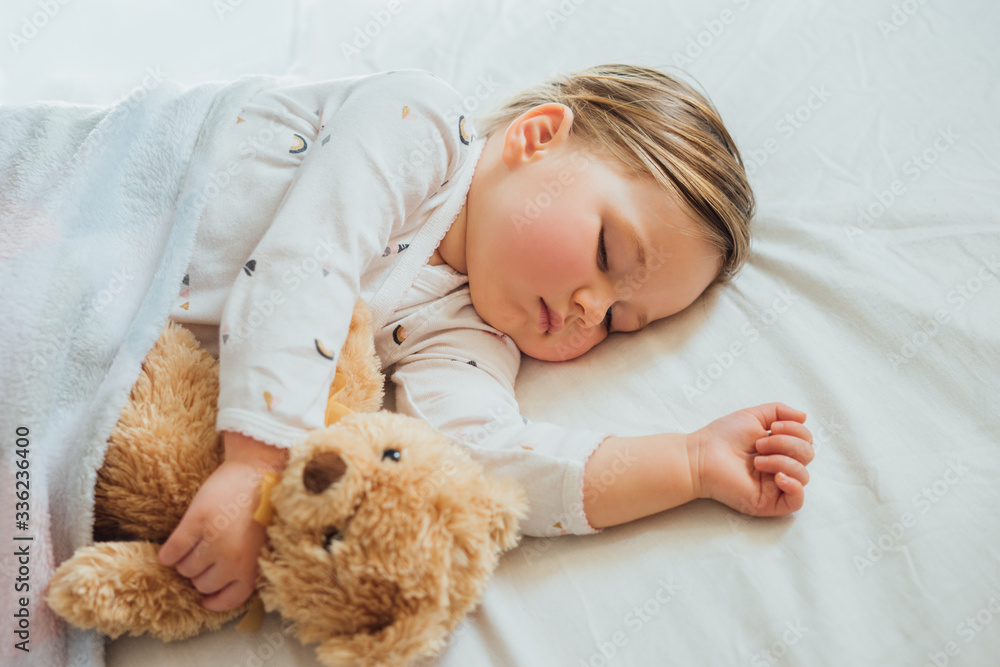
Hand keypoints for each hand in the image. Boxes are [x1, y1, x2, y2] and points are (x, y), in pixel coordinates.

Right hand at [158, 432, 287, 610]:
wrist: (257, 471)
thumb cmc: (260, 506)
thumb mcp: (259, 544)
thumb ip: (244, 566)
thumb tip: (218, 586)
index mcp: (252, 566)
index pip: (230, 600)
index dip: (215, 602)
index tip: (205, 599)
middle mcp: (233, 559)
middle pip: (202, 584)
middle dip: (200, 573)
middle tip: (204, 556)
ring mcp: (213, 541)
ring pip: (185, 569)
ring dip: (184, 560)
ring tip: (194, 544)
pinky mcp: (196, 523)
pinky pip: (172, 551)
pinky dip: (168, 553)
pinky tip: (171, 548)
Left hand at [689, 402, 812, 516]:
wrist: (702, 456)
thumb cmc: (723, 436)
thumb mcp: (754, 416)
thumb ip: (779, 411)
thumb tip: (804, 416)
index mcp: (779, 448)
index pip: (806, 441)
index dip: (796, 431)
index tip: (772, 427)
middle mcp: (781, 467)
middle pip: (807, 456)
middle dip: (786, 444)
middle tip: (759, 445)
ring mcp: (776, 486)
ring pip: (803, 475)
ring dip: (782, 461)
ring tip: (757, 460)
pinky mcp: (769, 502)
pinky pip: (797, 501)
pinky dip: (794, 486)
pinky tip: (778, 477)